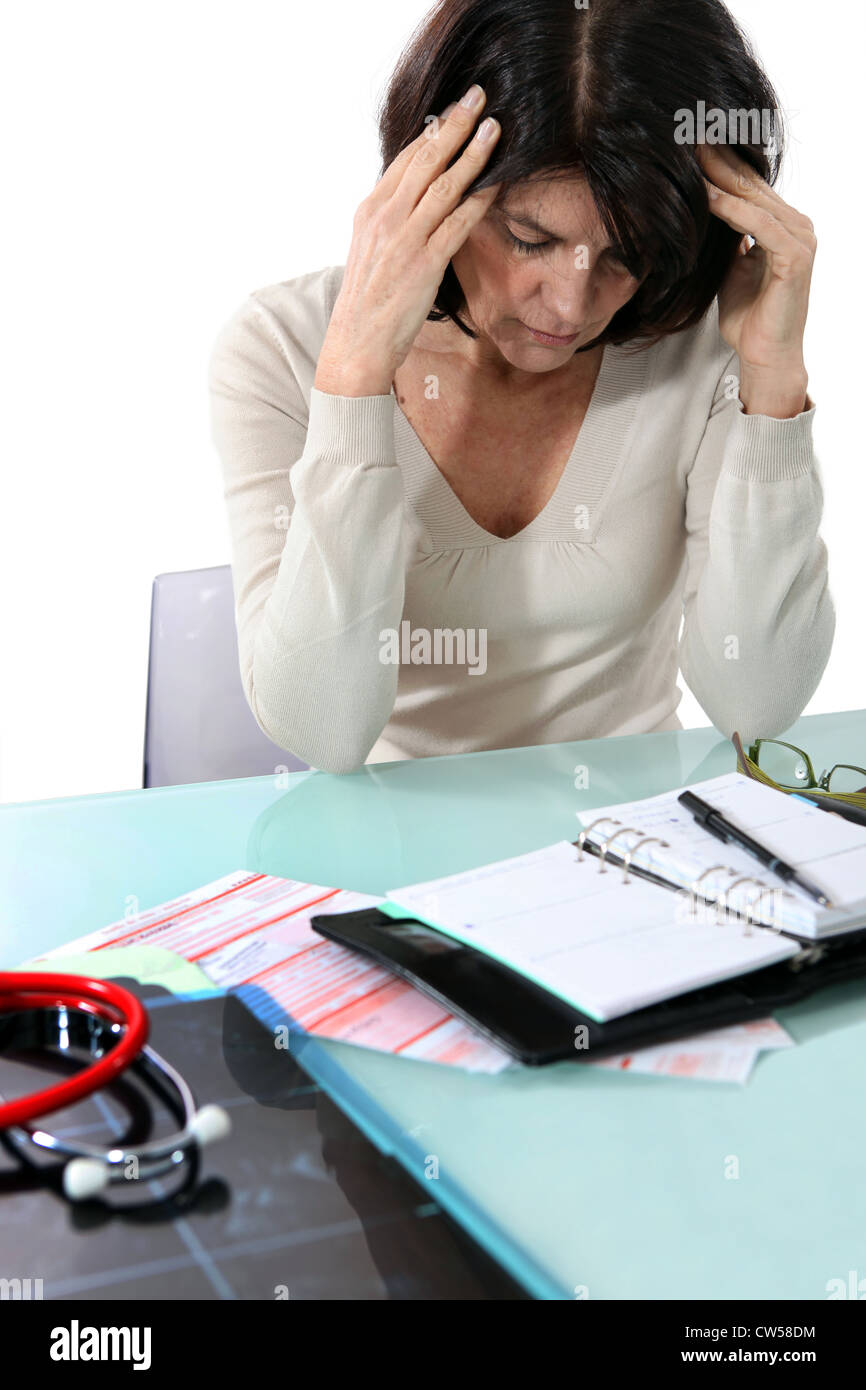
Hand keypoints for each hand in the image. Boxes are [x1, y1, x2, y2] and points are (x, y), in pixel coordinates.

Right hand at [314, 85, 501, 396]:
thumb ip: (391, 222)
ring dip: (473, 154)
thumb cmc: (367, 303)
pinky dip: (478, 200)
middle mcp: (385, 217)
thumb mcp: (371, 251)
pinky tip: (497, 184)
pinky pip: (457, 224)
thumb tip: (415, 201)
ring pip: (444, 185)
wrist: (355, 345)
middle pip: (425, 160)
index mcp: (370, 210)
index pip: (406, 159)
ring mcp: (405, 239)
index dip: (433, 131)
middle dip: (454, 125)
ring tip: (495, 129)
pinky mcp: (424, 264)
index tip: (454, 109)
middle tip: (479, 97)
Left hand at [698, 144, 814, 415]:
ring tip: (690, 154)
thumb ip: (723, 237)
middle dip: (716, 158)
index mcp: (780, 223)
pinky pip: (761, 225)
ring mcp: (800, 238)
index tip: (685, 141)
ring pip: (755, 198)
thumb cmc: (747, 316)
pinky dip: (732, 210)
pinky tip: (706, 196)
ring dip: (720, 176)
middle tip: (684, 132)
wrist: (764, 355)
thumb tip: (698, 211)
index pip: (747, 183)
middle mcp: (795, 224)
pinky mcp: (796, 256)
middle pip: (751, 182)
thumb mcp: (728, 267)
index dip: (717, 161)